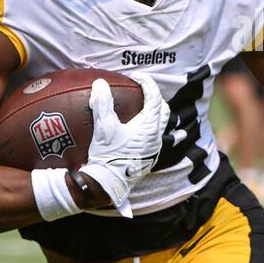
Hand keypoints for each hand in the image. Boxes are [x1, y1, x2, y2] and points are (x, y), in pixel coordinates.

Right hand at [77, 76, 170, 217]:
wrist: (108, 185)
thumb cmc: (108, 156)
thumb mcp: (104, 128)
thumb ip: (102, 104)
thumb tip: (100, 84)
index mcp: (150, 127)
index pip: (155, 98)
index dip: (147, 83)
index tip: (136, 77)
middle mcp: (156, 138)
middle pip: (164, 111)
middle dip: (155, 98)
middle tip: (141, 92)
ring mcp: (154, 150)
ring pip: (161, 126)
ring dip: (153, 115)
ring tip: (140, 109)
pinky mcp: (148, 159)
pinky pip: (154, 138)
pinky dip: (148, 128)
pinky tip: (136, 130)